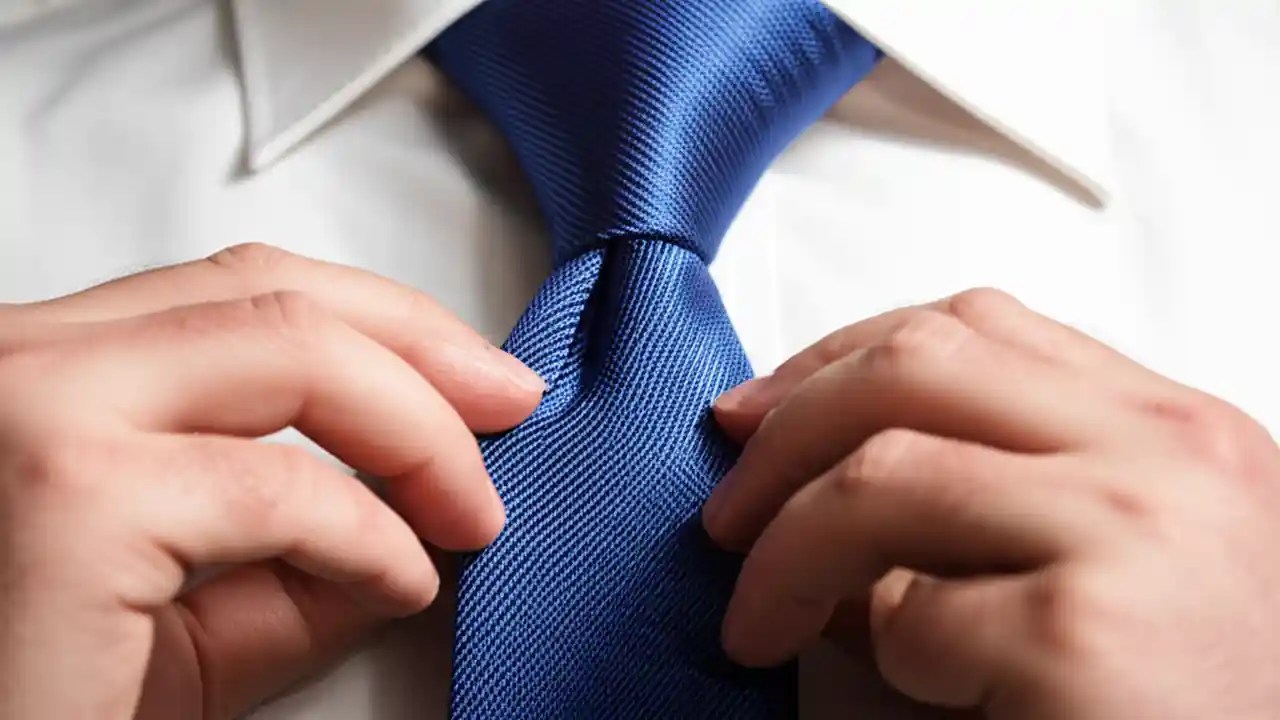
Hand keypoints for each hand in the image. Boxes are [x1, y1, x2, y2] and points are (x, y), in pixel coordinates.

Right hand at [0, 244, 542, 718]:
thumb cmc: (39, 698)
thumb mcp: (185, 624)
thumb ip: (294, 562)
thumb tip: (421, 516)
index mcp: (47, 370)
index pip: (239, 291)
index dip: (381, 321)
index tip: (474, 376)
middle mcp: (24, 361)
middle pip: (273, 296)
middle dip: (424, 349)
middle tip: (509, 409)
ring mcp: (38, 411)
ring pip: (290, 351)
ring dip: (419, 429)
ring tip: (471, 509)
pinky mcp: (66, 498)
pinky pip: (277, 489)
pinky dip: (372, 534)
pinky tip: (401, 579)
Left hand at [703, 289, 1279, 719]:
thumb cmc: (1175, 704)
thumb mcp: (1095, 563)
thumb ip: (987, 495)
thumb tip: (810, 477)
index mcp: (1172, 429)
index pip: (974, 326)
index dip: (837, 358)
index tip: (759, 412)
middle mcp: (1167, 456)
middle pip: (915, 361)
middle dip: (784, 431)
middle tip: (728, 515)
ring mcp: (1135, 532)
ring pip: (882, 473)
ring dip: (785, 554)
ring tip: (760, 623)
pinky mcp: (1082, 635)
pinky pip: (914, 615)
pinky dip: (884, 660)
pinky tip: (929, 696)